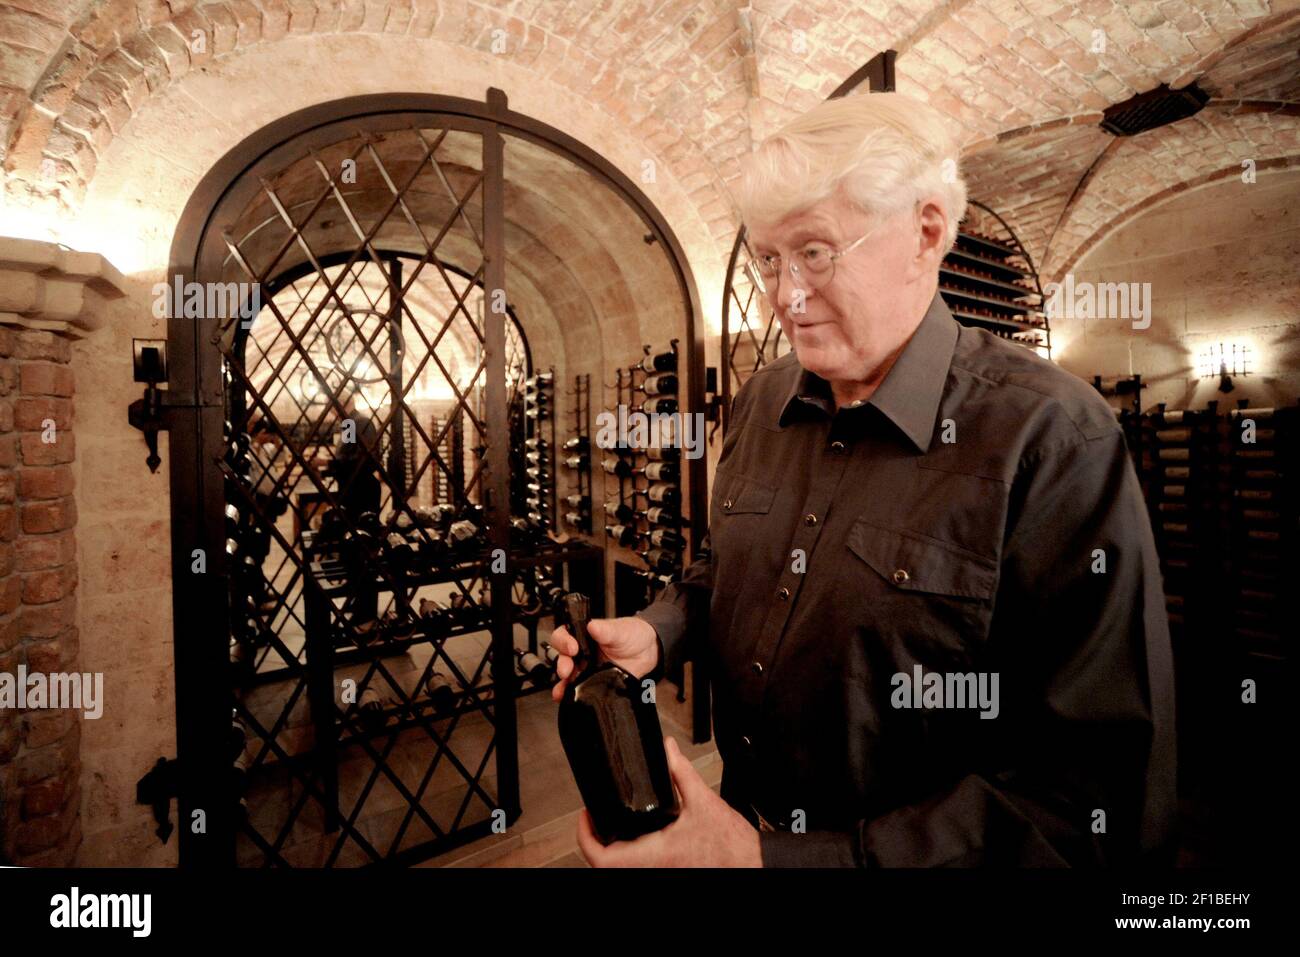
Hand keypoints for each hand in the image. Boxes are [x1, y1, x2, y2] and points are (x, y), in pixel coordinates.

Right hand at [549, 614, 659, 702]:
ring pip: (567, 675)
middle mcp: (581, 651)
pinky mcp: (592, 682)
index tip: (572, 647)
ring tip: (563, 689)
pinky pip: (578, 689)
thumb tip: (593, 626)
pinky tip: (565, 697)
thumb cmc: (631, 635)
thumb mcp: (620, 630)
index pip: (564, 635)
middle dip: (562, 664)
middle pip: (562, 657)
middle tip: (567, 669)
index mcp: (583, 635)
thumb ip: (607, 629)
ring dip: (562, 683)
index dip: (563, 641)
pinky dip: (569, 694)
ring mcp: (586, 668)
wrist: (647, 651)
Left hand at [576, 736, 761, 866]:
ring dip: (612, 849)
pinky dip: (630, 855)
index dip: (585, 835)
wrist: (754, 866)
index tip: (587, 814)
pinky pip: (638, 868)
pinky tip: (638, 837)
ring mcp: (659, 875)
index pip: (600, 858)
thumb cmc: (733, 847)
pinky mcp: (668, 873)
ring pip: (621, 868)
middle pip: (605, 864)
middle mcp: (651, 870)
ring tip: (612, 824)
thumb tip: (668, 749)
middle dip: (596, 839)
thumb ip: (681, 773)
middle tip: (596, 815)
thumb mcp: (703, 801)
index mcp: (653, 856)